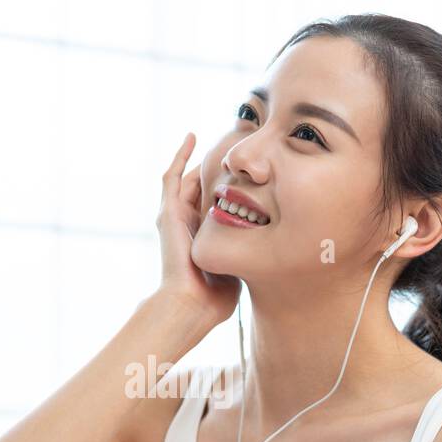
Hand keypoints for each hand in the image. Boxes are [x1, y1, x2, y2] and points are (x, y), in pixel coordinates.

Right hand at [155, 133, 241, 328]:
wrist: (190, 304)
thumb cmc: (215, 297)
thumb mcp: (238, 266)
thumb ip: (248, 251)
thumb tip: (273, 243)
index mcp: (201, 237)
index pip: (216, 204)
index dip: (229, 189)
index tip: (250, 175)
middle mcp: (186, 225)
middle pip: (202, 188)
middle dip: (218, 171)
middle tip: (236, 151)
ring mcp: (175, 217)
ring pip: (189, 179)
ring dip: (202, 159)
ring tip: (218, 137)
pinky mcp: (168, 212)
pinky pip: (172, 176)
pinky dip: (180, 155)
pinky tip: (192, 136)